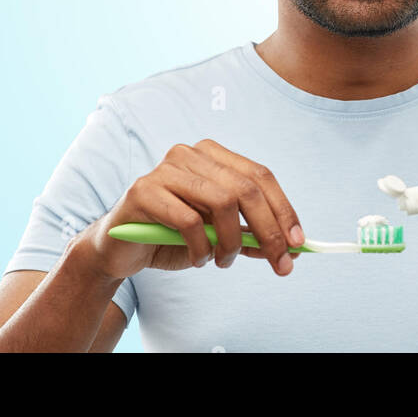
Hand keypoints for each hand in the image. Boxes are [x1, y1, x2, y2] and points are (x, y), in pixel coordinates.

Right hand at [80, 139, 304, 279]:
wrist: (118, 249)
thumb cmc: (172, 238)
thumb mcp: (218, 237)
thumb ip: (249, 236)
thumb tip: (291, 247)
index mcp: (213, 156)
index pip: (260, 176)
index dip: (284, 209)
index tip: (299, 242)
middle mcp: (190, 154)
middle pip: (246, 188)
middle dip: (269, 230)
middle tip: (279, 262)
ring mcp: (165, 169)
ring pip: (222, 202)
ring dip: (232, 242)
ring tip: (225, 262)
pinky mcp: (144, 190)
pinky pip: (189, 221)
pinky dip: (202, 248)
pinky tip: (200, 259)